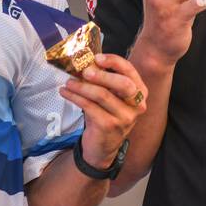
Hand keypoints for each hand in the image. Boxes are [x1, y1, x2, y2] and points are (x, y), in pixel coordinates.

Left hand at [59, 53, 146, 168]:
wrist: (102, 147)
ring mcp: (124, 117)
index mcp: (140, 92)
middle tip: (83, 71)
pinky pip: (90, 107)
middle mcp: (137, 105)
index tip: (97, 58)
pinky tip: (65, 93)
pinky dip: (75, 97)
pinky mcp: (109, 126)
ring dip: (81, 86)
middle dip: (101, 75)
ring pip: (102, 95)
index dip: (114, 62)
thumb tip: (85, 61)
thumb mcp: (109, 96)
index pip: (130, 72)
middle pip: (123, 84)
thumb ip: (103, 80)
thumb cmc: (105, 115)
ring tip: (68, 82)